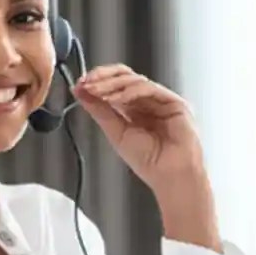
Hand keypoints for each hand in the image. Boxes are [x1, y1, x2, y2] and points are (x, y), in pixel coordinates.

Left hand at [72, 65, 204, 189]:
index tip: (80, 84)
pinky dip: (130, 91)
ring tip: (97, 91)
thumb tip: (80, 92)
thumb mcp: (115, 133)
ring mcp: (162, 101)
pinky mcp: (175, 103)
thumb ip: (99, 111)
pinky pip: (150, 89)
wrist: (170, 177)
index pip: (115, 86)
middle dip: (103, 77)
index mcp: (134, 109)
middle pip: (125, 77)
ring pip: (135, 81)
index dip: (98, 81)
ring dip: (113, 84)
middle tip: (87, 82)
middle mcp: (148, 102)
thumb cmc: (149, 161)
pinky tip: (116, 97)